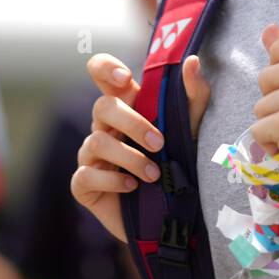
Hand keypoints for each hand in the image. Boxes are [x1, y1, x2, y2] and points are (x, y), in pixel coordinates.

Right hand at [73, 52, 209, 243]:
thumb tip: (191, 61)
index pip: (102, 73)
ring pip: (95, 142)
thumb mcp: (192, 130)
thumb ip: (193, 96)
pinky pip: (86, 175)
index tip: (126, 78)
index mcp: (127, 106)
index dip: (105, 68)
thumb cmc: (181, 166)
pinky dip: (111, 181)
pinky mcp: (84, 185)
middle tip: (159, 143)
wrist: (176, 218)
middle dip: (132, 123)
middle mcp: (104, 127)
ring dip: (129, 158)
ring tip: (154, 175)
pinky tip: (132, 188)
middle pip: (102, 106)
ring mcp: (90, 156)